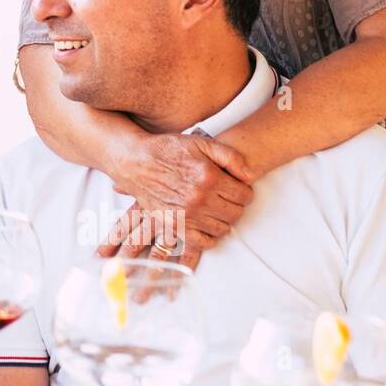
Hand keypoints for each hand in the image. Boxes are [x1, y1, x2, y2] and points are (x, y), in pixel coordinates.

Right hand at [98, 132, 256, 269]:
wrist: (135, 161)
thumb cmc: (167, 149)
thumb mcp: (201, 143)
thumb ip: (230, 156)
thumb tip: (250, 175)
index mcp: (208, 177)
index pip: (244, 195)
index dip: (244, 190)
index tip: (236, 187)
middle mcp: (199, 199)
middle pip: (236, 213)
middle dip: (236, 205)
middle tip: (226, 197)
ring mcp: (186, 214)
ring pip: (223, 228)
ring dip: (224, 220)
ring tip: (215, 208)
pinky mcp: (175, 225)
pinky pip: (203, 242)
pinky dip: (210, 237)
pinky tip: (207, 224)